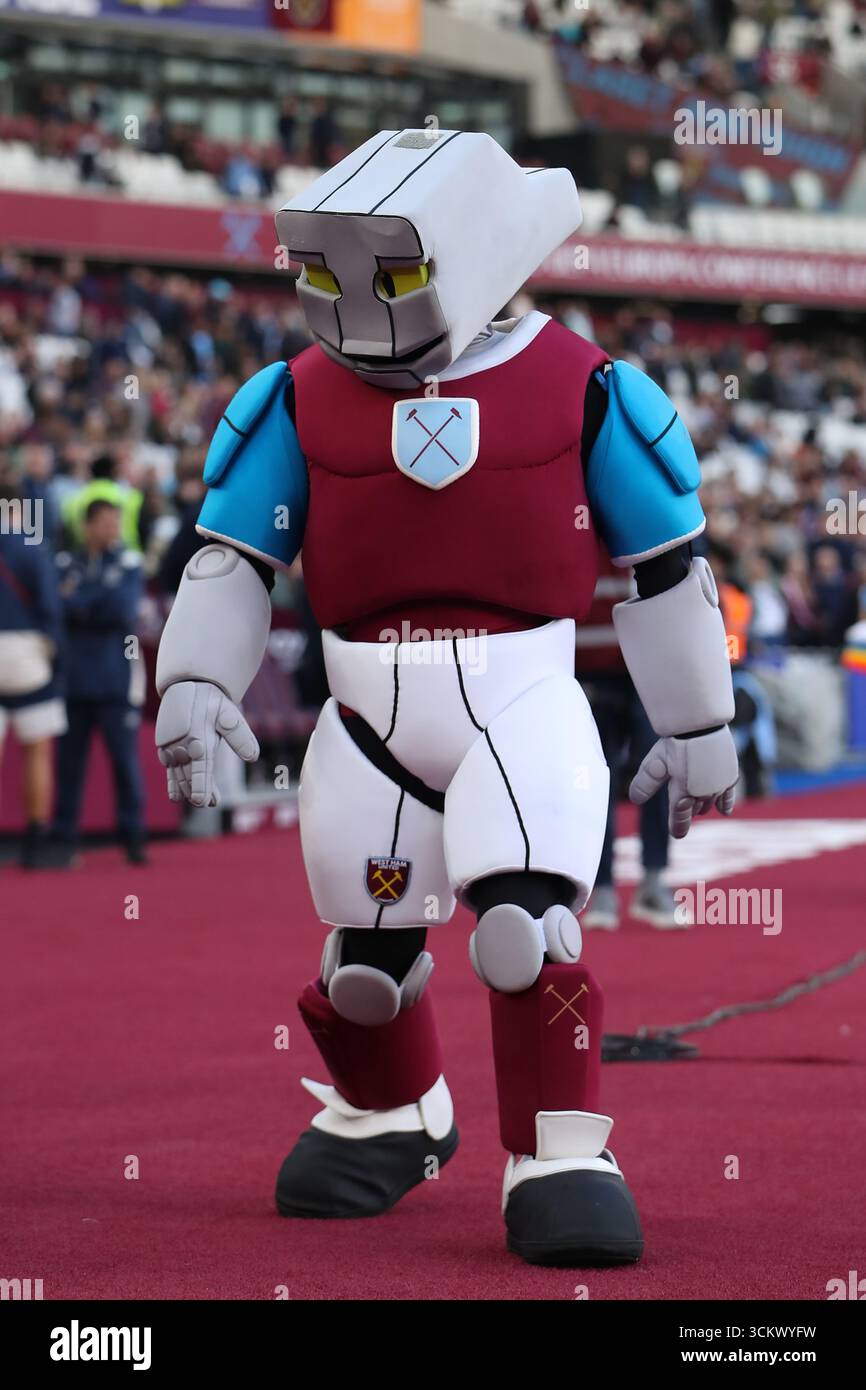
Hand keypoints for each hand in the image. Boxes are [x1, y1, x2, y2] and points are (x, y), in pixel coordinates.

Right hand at [155, 680, 258, 807]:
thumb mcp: (229, 713)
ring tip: (201, 802)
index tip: (204, 802)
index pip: (200, 768)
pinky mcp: (165, 747)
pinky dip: (174, 783)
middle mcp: (181, 746)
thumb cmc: (211, 701)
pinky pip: (169, 770)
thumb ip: (240, 736)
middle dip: (198, 792)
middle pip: (189, 776)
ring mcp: (171, 748)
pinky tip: (178, 796)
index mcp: (198, 739)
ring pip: (178, 775)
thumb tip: (253, 757)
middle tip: (209, 803)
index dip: (202, 786)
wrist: (187, 684)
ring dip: (187, 790)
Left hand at [629, 726, 737, 838]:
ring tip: (694, 792)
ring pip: (709, 802)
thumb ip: (644, 784)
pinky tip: (724, 811)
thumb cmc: (675, 743)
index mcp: (684, 795)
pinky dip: (725, 803)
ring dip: (701, 802)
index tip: (677, 833)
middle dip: (687, 808)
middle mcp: (703, 795)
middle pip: (694, 809)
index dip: (678, 827)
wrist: (701, 724)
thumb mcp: (654, 764)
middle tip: (679, 796)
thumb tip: (636, 800)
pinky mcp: (730, 775)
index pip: (680, 819)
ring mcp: (719, 786)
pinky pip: (728, 796)